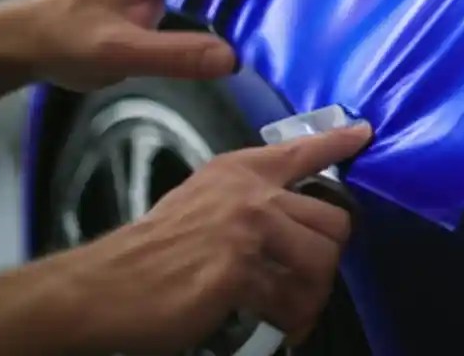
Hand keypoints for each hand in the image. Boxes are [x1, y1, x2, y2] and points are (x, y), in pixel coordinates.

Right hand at [49, 122, 371, 353]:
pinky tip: (278, 329)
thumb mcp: (199, 201)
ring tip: (294, 311)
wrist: (101, 288)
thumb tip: (291, 215)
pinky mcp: (238, 272)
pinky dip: (291, 321)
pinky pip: (292, 299)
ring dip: (314, 294)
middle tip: (304, 280)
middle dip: (328, 257)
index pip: (299, 150)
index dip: (337, 142)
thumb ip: (244, 198)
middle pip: (333, 220)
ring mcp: (245, 231)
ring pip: (322, 261)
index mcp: (237, 171)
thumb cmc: (148, 252)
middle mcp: (248, 194)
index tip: (362, 134)